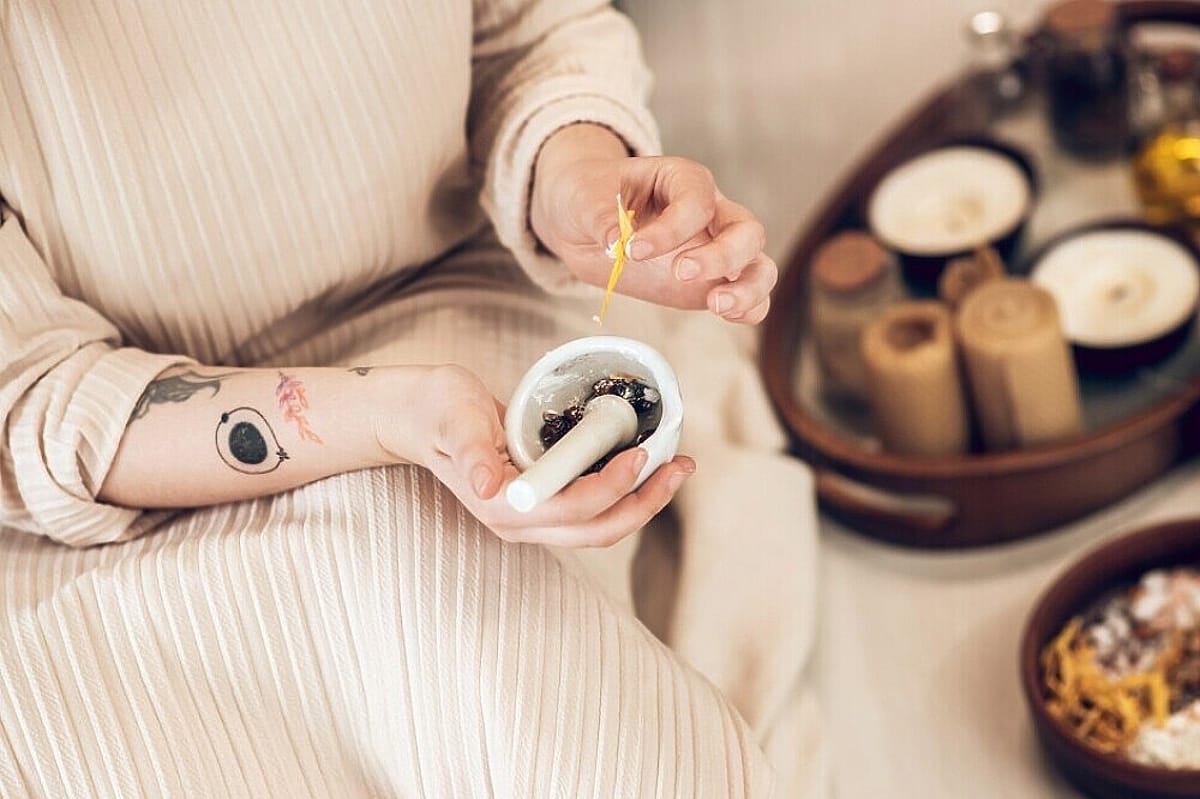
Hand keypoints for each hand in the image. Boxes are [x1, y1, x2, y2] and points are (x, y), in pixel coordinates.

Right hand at [379, 365, 694, 546]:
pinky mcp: (545, 502)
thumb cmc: (438, 410)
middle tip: (681, 466)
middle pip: (598, 529)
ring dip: (644, 500)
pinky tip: (647, 464)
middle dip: (645, 502)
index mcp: (502, 507)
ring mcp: (535, 517)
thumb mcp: (455, 419)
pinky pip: (595, 508)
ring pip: (601, 525)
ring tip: (677, 467)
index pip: (571, 509)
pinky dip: (627, 490)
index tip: (640, 453)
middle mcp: (522, 523)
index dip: (611, 486)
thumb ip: (472, 451)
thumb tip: (491, 486)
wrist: (420, 416)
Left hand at [530, 123, 776, 323]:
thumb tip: (613, 242)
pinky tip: (726, 315)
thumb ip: (599, 216)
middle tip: (681, 272)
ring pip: (758, 265)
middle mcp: (711, 213)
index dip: (671, 228)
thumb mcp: (583, 197)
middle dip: (722, 255)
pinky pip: (747, 297)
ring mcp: (715, 250)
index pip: (696, 201)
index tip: (632, 249)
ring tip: (716, 305)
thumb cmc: (590, 196)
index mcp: (682, 180)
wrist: (583, 222)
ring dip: (747, 288)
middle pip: (745, 230)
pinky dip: (747, 309)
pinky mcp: (710, 283)